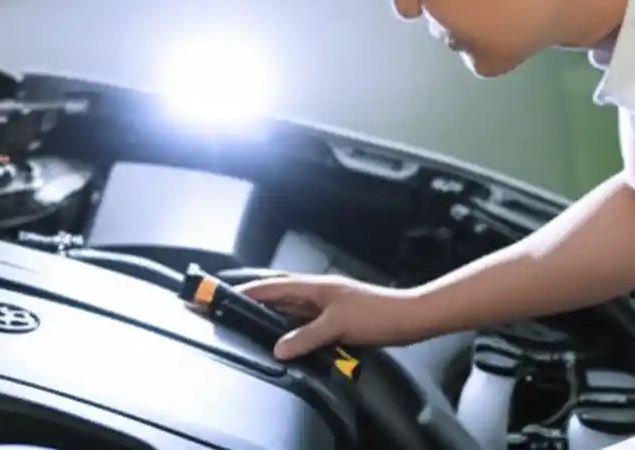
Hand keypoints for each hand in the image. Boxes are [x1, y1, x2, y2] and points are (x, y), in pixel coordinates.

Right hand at [236, 273, 419, 359]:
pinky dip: (292, 327)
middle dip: (257, 300)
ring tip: (251, 322)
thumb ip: (305, 337)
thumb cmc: (375, 314)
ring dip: (273, 314)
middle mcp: (318, 292)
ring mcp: (328, 305)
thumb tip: (278, 348)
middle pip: (280, 294)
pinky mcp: (336, 318)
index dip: (250, 290)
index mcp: (315, 286)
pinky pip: (305, 321)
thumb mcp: (336, 326)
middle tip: (233, 309)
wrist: (408, 318)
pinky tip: (287, 337)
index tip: (227, 294)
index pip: (274, 285)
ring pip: (293, 308)